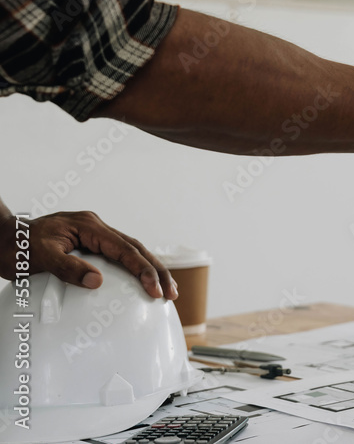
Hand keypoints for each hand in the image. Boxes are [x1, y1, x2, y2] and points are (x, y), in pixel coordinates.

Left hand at [0, 211, 175, 299]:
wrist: (0, 239)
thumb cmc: (14, 247)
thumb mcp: (39, 258)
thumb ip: (69, 268)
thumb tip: (97, 281)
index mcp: (88, 226)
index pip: (125, 249)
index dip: (143, 270)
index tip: (154, 290)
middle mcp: (95, 227)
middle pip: (136, 248)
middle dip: (157, 270)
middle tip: (171, 293)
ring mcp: (93, 234)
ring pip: (131, 250)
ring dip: (150, 268)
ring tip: (166, 288)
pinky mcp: (90, 243)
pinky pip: (119, 254)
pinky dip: (134, 267)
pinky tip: (142, 280)